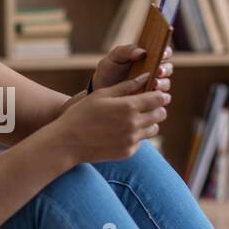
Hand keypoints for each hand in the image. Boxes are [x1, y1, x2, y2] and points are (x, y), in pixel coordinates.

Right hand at [53, 69, 170, 164]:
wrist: (67, 142)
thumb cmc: (81, 114)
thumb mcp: (102, 95)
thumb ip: (126, 86)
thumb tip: (146, 76)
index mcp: (128, 106)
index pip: (159, 98)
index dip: (160, 94)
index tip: (156, 93)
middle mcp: (134, 124)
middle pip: (160, 114)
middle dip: (157, 108)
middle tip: (147, 105)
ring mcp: (132, 140)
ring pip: (154, 128)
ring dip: (148, 122)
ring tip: (133, 118)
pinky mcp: (128, 152)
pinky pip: (141, 141)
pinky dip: (136, 135)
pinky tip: (121, 131)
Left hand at [92, 42, 173, 96]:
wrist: (101, 92)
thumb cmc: (108, 72)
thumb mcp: (114, 58)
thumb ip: (126, 51)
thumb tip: (142, 52)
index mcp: (149, 57)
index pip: (164, 52)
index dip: (165, 53)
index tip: (161, 55)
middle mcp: (154, 71)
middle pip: (168, 68)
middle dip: (165, 70)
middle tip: (159, 71)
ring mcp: (153, 86)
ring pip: (166, 84)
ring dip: (162, 84)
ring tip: (154, 84)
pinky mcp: (151, 100)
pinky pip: (160, 99)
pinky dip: (157, 98)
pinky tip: (150, 96)